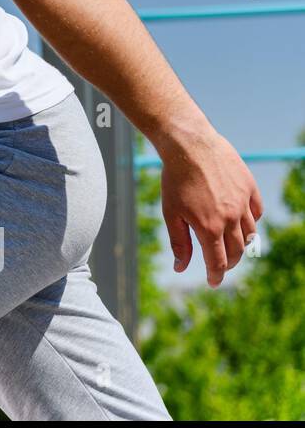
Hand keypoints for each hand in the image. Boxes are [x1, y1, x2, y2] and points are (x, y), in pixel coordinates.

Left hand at [160, 128, 263, 286]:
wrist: (189, 145)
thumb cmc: (175, 179)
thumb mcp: (171, 213)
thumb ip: (179, 242)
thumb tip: (181, 267)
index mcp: (209, 227)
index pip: (218, 262)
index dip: (216, 275)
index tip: (213, 282)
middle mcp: (230, 218)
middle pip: (237, 251)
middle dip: (229, 263)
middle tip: (220, 265)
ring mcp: (243, 203)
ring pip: (249, 233)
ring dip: (241, 244)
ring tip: (230, 246)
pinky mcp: (250, 188)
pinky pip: (256, 212)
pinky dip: (250, 221)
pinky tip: (240, 222)